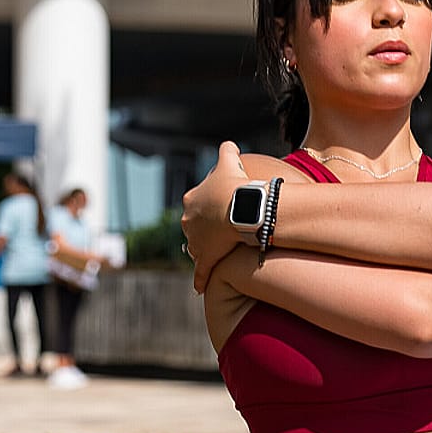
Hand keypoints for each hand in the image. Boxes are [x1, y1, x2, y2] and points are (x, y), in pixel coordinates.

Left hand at [181, 141, 250, 292]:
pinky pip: (200, 272)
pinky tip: (199, 288)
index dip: (209, 207)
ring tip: (218, 255)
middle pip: (194, 227)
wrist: (243, 208)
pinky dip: (200, 280)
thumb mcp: (230, 161)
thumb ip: (227, 150)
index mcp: (192, 199)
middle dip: (204, 230)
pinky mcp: (205, 258)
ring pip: (197, 248)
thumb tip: (229, 144)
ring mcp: (195, 241)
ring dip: (204, 251)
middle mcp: (188, 220)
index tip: (221, 210)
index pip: (196, 204)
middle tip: (221, 233)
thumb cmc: (236, 185)